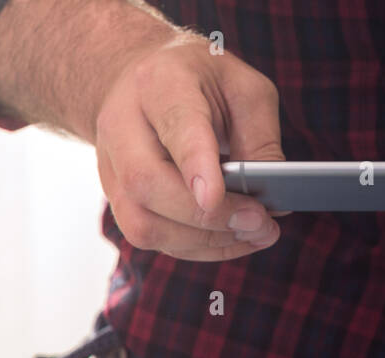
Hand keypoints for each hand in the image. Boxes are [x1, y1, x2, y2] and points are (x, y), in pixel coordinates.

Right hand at [94, 36, 284, 259]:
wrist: (141, 83)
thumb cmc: (202, 85)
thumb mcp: (245, 90)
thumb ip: (260, 139)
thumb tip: (272, 199)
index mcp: (160, 82)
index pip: (174, 126)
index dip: (193, 165)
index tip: (214, 198)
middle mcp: (122, 125)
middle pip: (146, 183)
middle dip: (206, 217)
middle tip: (259, 221)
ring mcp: (112, 167)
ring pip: (143, 224)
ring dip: (204, 241)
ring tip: (254, 234)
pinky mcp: (117, 200)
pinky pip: (151, 238)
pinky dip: (198, 248)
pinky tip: (233, 239)